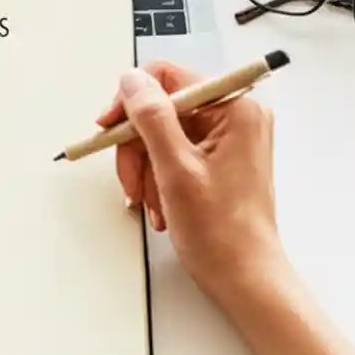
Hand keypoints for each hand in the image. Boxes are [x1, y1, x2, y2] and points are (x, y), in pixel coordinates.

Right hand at [101, 63, 354, 354]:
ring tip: (150, 201)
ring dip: (146, 169)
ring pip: (161, 135)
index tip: (109, 125)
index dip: (132, 100)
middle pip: (161, 109)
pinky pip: (172, 154)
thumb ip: (152, 118)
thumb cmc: (224, 233)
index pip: (168, 77)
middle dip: (138, 147)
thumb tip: (132, 79)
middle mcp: (234, 117)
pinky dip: (158, 178)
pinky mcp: (217, 158)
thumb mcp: (176, 170)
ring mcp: (226, 138)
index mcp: (234, 109)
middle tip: (131, 179)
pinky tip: (161, 205)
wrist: (244, 277)